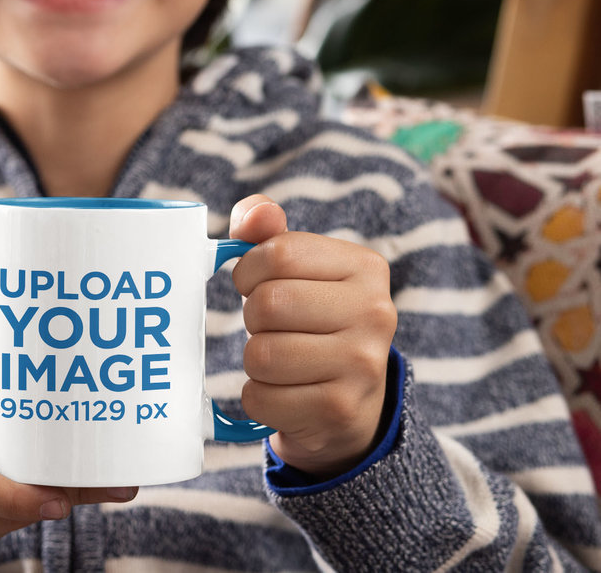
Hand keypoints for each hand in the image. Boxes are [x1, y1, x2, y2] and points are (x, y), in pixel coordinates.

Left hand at [229, 195, 396, 478]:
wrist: (350, 403)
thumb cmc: (311, 321)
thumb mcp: (298, 270)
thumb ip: (267, 231)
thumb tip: (251, 216)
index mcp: (365, 267)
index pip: (278, 253)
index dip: (249, 271)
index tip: (256, 284)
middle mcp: (375, 313)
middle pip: (267, 304)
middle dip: (253, 318)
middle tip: (272, 329)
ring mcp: (362, 365)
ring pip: (260, 354)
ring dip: (254, 361)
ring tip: (280, 361)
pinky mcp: (339, 409)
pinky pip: (260, 398)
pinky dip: (258, 397)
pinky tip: (284, 393)